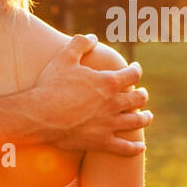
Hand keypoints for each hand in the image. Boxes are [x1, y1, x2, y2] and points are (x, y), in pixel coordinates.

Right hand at [34, 35, 150, 156]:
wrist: (39, 115)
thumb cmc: (50, 85)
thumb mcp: (64, 58)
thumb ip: (80, 44)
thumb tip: (93, 38)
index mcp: (108, 82)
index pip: (132, 75)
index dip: (136, 70)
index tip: (135, 69)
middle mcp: (113, 103)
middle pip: (138, 98)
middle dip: (142, 94)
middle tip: (142, 94)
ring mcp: (109, 124)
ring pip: (136, 122)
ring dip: (145, 118)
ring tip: (147, 116)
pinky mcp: (101, 142)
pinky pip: (124, 148)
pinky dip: (134, 148)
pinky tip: (140, 148)